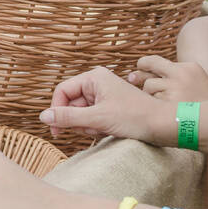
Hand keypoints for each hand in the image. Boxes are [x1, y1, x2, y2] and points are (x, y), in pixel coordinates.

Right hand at [40, 66, 167, 142]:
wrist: (165, 126)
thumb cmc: (135, 117)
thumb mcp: (97, 119)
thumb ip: (68, 117)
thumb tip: (42, 117)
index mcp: (93, 77)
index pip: (62, 91)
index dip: (57, 110)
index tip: (57, 130)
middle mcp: (98, 82)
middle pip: (71, 102)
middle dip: (77, 120)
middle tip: (89, 130)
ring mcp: (105, 94)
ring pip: (81, 112)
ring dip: (87, 125)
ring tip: (102, 130)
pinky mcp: (111, 106)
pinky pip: (92, 116)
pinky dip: (96, 126)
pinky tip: (107, 131)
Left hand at [129, 55, 207, 103]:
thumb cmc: (203, 106)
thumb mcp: (192, 84)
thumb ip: (166, 77)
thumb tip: (130, 76)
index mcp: (189, 67)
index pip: (154, 61)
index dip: (143, 66)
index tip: (140, 72)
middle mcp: (182, 74)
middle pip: (146, 69)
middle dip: (139, 77)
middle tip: (142, 86)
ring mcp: (176, 88)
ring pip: (148, 87)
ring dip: (151, 96)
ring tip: (167, 104)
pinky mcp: (170, 103)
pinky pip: (152, 102)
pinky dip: (156, 107)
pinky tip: (169, 112)